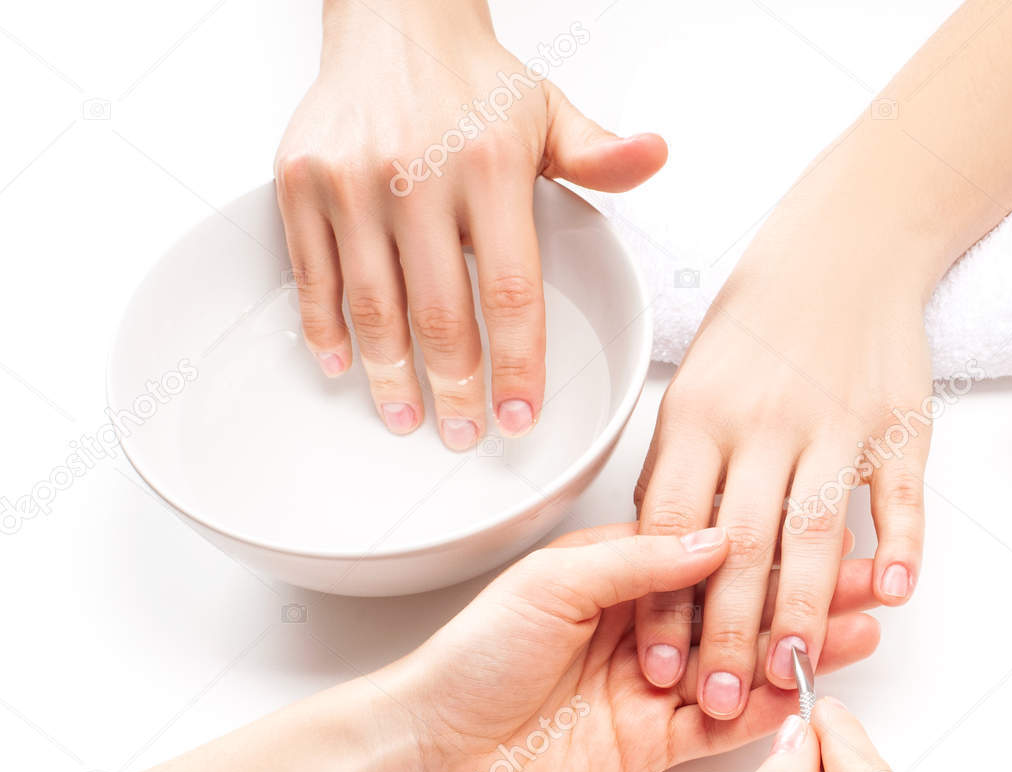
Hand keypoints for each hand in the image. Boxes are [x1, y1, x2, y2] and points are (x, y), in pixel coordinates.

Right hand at [274, 0, 664, 447]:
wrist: (393, 18)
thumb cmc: (475, 83)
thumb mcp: (550, 113)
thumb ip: (601, 154)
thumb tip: (656, 155)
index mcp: (490, 166)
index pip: (510, 294)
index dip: (516, 368)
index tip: (518, 417)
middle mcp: (417, 173)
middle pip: (440, 315)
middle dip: (454, 390)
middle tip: (463, 434)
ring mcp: (352, 179)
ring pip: (373, 305)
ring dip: (390, 376)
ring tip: (408, 417)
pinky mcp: (300, 178)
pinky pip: (311, 273)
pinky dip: (326, 328)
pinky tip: (346, 365)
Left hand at [379, 524, 881, 771]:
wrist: (431, 750)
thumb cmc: (473, 656)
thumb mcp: (552, 584)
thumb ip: (637, 563)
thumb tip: (716, 537)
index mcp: (619, 574)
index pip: (712, 553)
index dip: (770, 543)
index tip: (824, 530)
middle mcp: (645, 627)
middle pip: (741, 607)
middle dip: (805, 594)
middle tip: (867, 586)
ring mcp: (654, 688)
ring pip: (742, 665)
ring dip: (799, 649)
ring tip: (859, 632)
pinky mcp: (651, 745)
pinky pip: (721, 727)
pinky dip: (765, 711)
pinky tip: (808, 692)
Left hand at [631, 207, 933, 716]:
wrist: (846, 248)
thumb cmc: (762, 331)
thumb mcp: (694, 389)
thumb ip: (679, 474)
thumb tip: (660, 561)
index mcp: (699, 416)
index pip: (672, 528)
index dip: (664, 603)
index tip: (658, 666)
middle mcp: (763, 423)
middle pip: (742, 545)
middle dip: (730, 632)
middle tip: (721, 697)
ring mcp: (834, 423)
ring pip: (816, 531)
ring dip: (803, 609)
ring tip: (793, 672)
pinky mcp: (897, 424)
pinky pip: (901, 493)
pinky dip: (902, 542)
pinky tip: (894, 590)